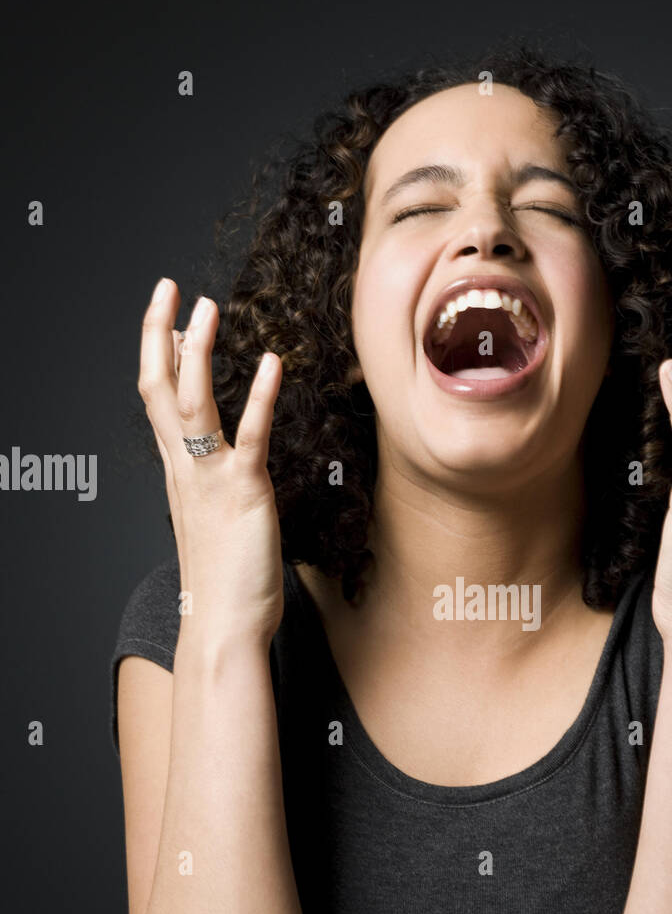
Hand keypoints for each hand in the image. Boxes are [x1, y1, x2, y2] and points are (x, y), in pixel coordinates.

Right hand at [137, 278, 284, 645]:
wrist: (222, 627)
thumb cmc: (226, 583)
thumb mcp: (216, 522)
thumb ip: (218, 488)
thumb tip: (231, 465)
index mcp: (178, 473)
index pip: (157, 400)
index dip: (157, 354)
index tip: (165, 317)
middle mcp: (185, 469)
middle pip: (158, 388)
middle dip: (159, 333)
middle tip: (169, 286)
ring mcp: (210, 479)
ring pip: (191, 402)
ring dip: (197, 350)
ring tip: (208, 305)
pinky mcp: (244, 493)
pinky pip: (250, 436)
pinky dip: (260, 397)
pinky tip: (272, 363)